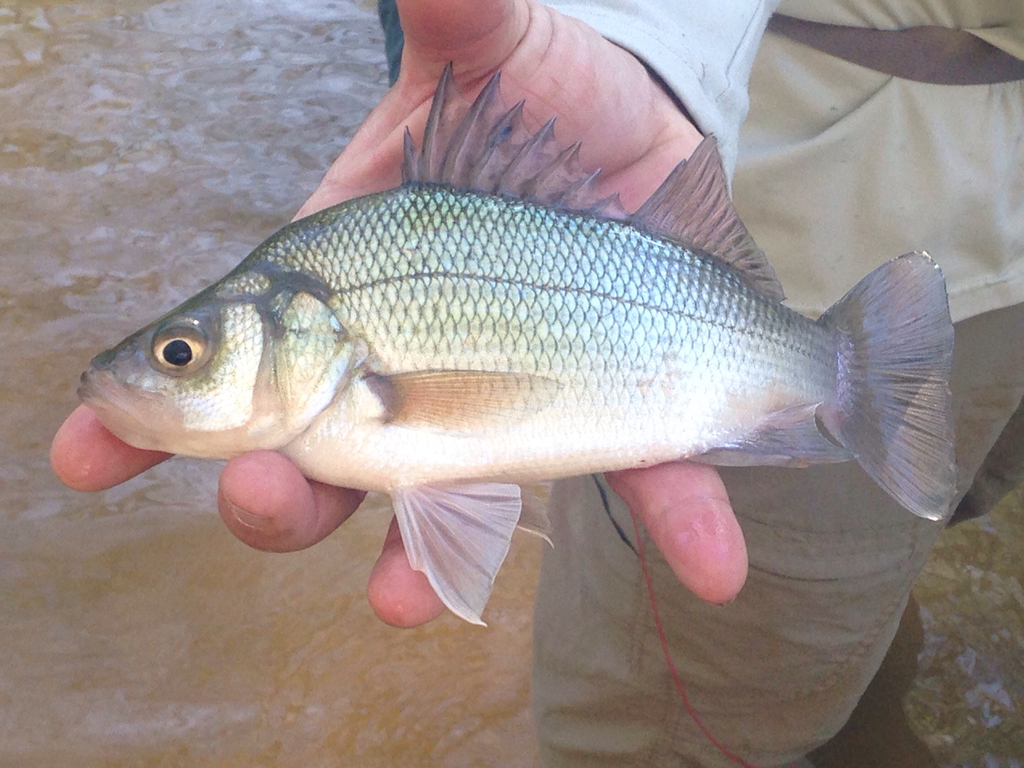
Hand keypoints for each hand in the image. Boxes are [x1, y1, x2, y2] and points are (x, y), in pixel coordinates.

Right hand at [50, 0, 747, 625]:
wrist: (636, 142)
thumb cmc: (538, 97)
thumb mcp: (492, 54)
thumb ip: (462, 23)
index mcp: (355, 282)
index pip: (232, 349)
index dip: (152, 407)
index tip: (86, 452)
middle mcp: (418, 359)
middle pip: (327, 452)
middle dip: (281, 491)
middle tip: (258, 498)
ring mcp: (516, 396)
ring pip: (456, 498)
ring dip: (421, 552)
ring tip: (400, 599)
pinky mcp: (620, 404)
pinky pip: (645, 473)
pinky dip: (675, 521)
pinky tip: (710, 567)